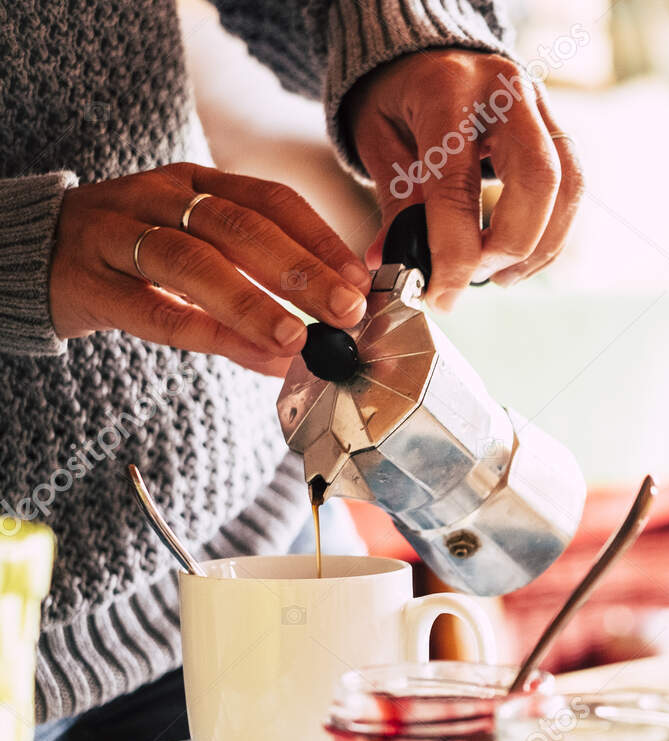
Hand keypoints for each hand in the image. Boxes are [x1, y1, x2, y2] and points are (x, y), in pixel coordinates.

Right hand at [50, 163, 370, 375]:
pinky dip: (210, 335)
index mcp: (195, 181)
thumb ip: (257, 262)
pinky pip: (155, 310)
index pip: (269, 200)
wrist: (34, 253)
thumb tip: (338, 304)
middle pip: (235, 227)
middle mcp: (157, 198)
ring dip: (252, 302)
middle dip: (298, 269)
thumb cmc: (136, 251)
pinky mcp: (89, 283)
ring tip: (297, 339)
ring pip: (192, 263)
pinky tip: (253, 356)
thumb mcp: (196, 236)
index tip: (360, 280)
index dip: (319, 238)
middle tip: (344, 309)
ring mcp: (117, 236)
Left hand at [345, 50, 582, 310]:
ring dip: (541, 246)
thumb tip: (396, 266)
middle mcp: (505, 90)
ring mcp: (540, 105)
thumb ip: (395, 200)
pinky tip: (520, 256)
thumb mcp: (377, 139)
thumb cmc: (397, 96)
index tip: (442, 294)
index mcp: (446, 88)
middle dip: (512, 245)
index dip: (454, 251)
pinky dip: (550, 232)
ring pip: (569, 186)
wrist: (425, 53)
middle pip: (538, 179)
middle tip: (478, 278)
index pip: (458, 183)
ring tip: (501, 276)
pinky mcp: (556, 126)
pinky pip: (572, 187)